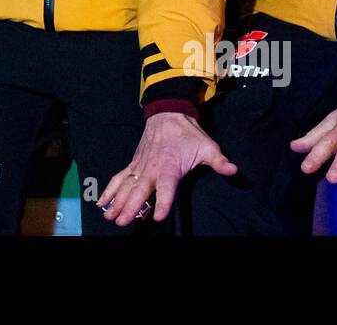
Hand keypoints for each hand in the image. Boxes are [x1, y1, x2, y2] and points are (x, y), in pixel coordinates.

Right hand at [100, 111, 237, 225]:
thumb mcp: (208, 147)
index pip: (165, 189)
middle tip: (123, 222)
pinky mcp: (133, 165)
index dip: (162, 202)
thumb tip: (234, 170)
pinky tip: (102, 203)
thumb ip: (219, 162)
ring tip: (110, 217)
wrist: (167, 115)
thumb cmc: (188, 134)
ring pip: (125, 186)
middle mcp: (151, 170)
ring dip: (116, 202)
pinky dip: (109, 190)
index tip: (157, 216)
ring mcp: (140, 167)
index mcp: (170, 168)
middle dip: (130, 207)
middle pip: (139, 191)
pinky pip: (118, 178)